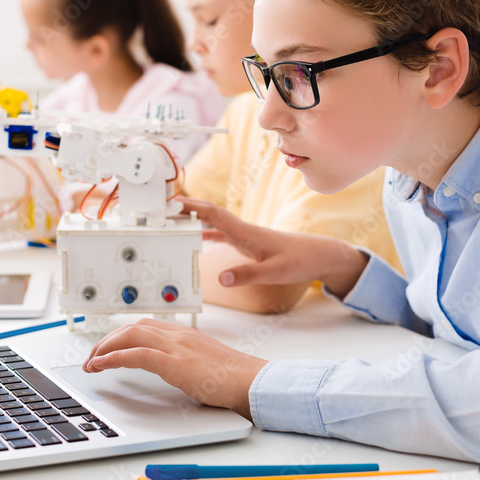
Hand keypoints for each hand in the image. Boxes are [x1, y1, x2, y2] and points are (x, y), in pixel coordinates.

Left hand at [83, 318, 266, 418]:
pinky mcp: (175, 363)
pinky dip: (114, 358)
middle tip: (92, 358)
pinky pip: (136, 355)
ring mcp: (176, 347)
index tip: (107, 348)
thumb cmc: (236, 378)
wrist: (254, 382)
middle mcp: (178, 336)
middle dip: (106, 342)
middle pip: (132, 327)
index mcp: (185, 335)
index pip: (145, 326)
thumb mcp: (206, 364)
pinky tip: (100, 365)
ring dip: (105, 348)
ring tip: (91, 363)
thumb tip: (175, 372)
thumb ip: (188, 362)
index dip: (121, 335)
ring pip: (130, 336)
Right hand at [177, 197, 367, 296]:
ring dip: (192, 218)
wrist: (319, 255)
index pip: (213, 214)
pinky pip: (221, 232)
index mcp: (246, 233)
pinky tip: (196, 236)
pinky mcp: (248, 241)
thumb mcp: (274, 272)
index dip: (191, 207)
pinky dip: (205, 231)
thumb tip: (223, 278)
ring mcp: (244, 234)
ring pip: (212, 221)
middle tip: (160, 206)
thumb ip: (248, 275)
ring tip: (170, 219)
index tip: (171, 202)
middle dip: (184, 207)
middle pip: (208, 213)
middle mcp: (242, 230)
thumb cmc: (301, 260)